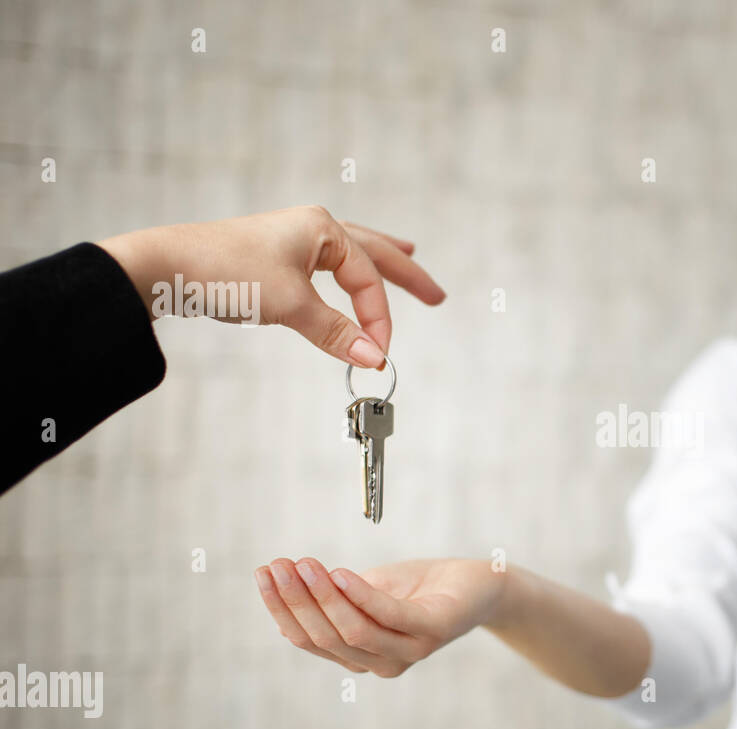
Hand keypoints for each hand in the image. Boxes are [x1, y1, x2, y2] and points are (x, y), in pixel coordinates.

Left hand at [95, 205, 444, 368]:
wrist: (165, 266)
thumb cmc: (225, 272)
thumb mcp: (289, 305)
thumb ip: (335, 332)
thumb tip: (373, 358)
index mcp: (322, 228)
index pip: (367, 278)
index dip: (378, 319)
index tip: (378, 354)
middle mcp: (311, 227)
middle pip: (373, 251)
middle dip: (406, 273)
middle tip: (436, 294)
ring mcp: (291, 239)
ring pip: (350, 251)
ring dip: (379, 260)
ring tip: (407, 255)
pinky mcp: (273, 256)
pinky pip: (326, 262)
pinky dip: (347, 270)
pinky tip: (344, 273)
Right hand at [253, 557, 509, 676]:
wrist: (479, 583)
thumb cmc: (420, 587)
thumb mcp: (367, 590)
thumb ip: (332, 600)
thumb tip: (285, 603)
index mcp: (360, 656)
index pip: (308, 639)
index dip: (282, 609)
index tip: (263, 573)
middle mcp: (381, 663)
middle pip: (325, 637)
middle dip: (295, 601)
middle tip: (278, 565)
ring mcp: (408, 651)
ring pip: (351, 631)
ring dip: (321, 597)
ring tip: (303, 564)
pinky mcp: (431, 631)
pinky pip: (387, 616)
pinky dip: (359, 595)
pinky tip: (339, 573)